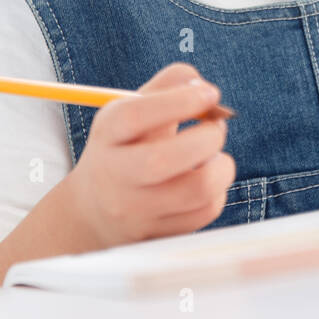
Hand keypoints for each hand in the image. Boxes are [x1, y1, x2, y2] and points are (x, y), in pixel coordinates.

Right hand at [66, 61, 236, 246]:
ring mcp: (136, 210)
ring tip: (213, 157)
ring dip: (221, 166)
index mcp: (107, 134)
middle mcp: (115, 174)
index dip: (179, 101)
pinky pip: (206, 211)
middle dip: (207, 137)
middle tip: (215, 129)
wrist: (97, 208)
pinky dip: (217, 191)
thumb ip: (170, 85)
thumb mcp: (134, 108)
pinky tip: (204, 180)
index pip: (135, 116)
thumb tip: (205, 89)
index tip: (209, 94)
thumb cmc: (128, 145)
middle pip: (164, 160)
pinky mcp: (158, 233)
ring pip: (198, 190)